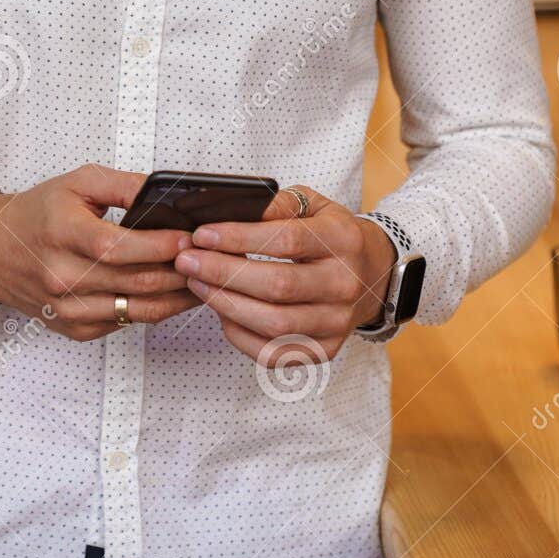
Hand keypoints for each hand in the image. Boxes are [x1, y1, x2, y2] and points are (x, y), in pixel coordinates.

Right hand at [0, 166, 202, 340]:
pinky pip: (124, 323)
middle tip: (208, 258)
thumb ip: (123, 185)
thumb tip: (165, 194)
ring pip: (138, 310)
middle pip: (138, 282)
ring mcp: (69, 308)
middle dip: (181, 271)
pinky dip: (153, 310)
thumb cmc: (36, 214)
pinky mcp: (75, 328)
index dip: (162, 245)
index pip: (121, 247)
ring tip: (201, 279)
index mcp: (64, 234)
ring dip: (177, 297)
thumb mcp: (77, 183)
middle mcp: (64, 277)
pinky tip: (171, 295)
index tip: (191, 237)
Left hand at [172, 185, 396, 367]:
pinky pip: (274, 353)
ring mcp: (337, 322)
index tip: (202, 234)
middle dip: (223, 273)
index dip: (239, 237)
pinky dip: (240, 335)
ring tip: (196, 283)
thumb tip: (232, 210)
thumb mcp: (314, 205)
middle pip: (277, 286)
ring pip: (273, 324)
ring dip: (225, 304)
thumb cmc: (331, 235)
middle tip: (187, 260)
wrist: (371, 274)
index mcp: (342, 241)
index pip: (286, 240)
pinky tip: (221, 312)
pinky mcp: (324, 350)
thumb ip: (278, 204)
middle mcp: (344, 285)